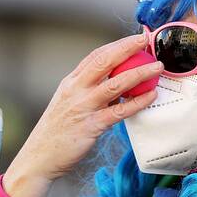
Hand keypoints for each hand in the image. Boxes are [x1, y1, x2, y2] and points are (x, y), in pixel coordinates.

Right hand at [3, 34, 162, 196]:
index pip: (95, 56)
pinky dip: (137, 102)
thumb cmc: (57, 133)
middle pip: (104, 61)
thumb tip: (116, 85)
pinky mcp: (91, 126)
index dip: (116, 45)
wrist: (39, 158)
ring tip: (157, 67)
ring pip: (115, 83)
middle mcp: (76, 90)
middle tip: (145, 40)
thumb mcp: (68, 104)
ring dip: (139, 72)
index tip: (134, 38)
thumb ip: (88, 93)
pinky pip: (119, 111)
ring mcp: (83, 107)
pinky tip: (151, 96)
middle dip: (127, 48)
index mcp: (70, 83)